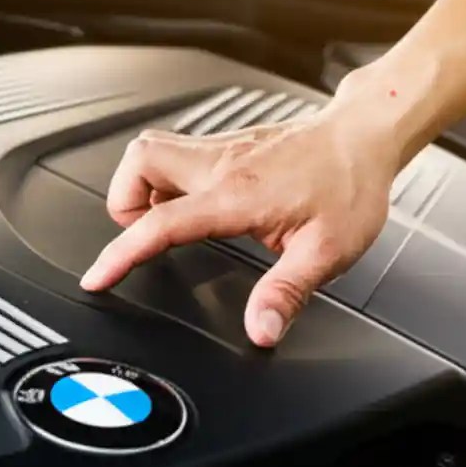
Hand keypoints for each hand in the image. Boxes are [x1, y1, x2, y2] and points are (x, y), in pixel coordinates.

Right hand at [80, 99, 404, 346]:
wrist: (365, 136)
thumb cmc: (350, 186)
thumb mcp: (327, 252)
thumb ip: (286, 293)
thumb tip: (260, 330)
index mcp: (237, 195)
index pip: (161, 223)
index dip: (123, 252)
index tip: (99, 277)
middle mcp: (222, 164)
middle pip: (138, 161)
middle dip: (122, 200)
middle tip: (140, 235)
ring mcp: (224, 149)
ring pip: (154, 150)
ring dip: (142, 185)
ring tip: (164, 221)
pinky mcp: (230, 145)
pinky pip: (180, 153)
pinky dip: (170, 178)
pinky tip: (196, 204)